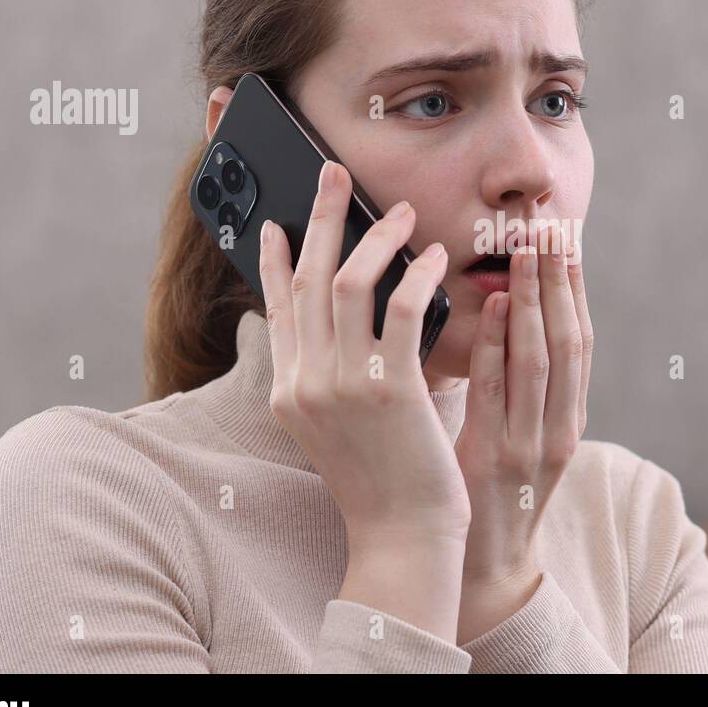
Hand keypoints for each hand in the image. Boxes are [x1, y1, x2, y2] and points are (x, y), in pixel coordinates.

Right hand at [258, 159, 471, 544]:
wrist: (403, 534)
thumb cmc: (380, 478)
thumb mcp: (334, 425)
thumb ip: (325, 372)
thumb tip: (333, 319)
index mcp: (288, 389)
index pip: (275, 305)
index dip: (273, 257)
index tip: (275, 220)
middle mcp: (304, 381)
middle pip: (305, 276)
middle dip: (319, 215)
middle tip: (333, 172)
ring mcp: (342, 384)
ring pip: (348, 281)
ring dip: (375, 236)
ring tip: (401, 212)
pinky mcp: (390, 387)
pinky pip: (402, 308)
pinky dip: (417, 274)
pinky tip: (433, 258)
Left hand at [453, 224, 592, 642]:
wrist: (483, 567)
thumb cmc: (490, 491)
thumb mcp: (518, 432)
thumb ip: (518, 382)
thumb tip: (508, 314)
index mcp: (568, 417)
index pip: (579, 339)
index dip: (574, 288)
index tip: (566, 240)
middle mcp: (561, 427)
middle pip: (569, 340)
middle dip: (561, 282)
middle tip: (552, 229)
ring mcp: (533, 443)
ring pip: (543, 359)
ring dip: (537, 300)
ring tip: (528, 253)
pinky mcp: (500, 458)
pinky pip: (501, 391)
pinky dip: (502, 345)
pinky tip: (499, 308)